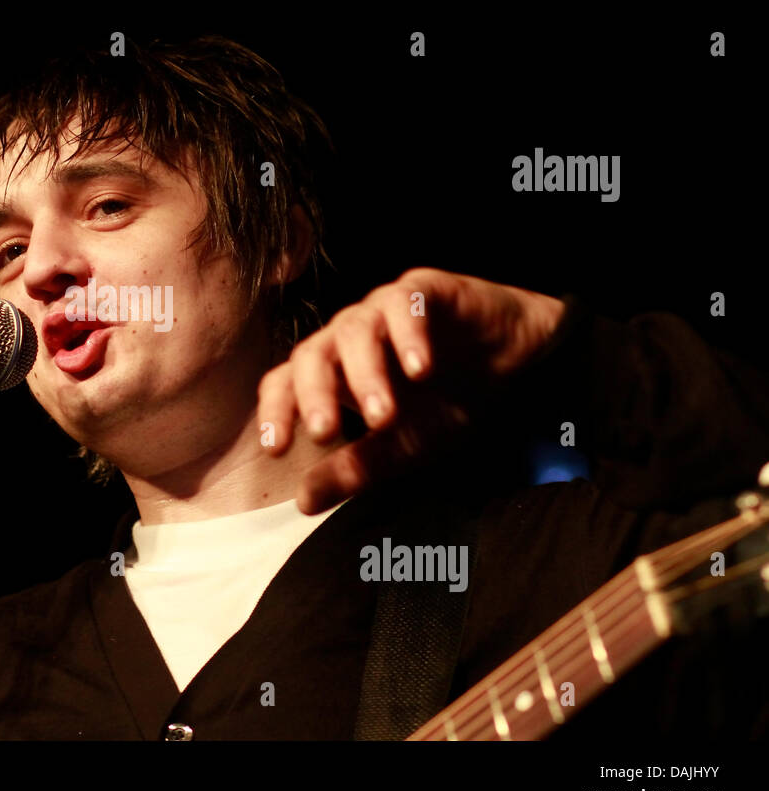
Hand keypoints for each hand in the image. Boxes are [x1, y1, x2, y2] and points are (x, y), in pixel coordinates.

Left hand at [257, 268, 565, 512]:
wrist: (516, 360)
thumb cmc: (449, 400)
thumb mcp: (404, 445)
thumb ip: (356, 469)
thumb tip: (304, 501)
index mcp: (333, 372)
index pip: (285, 383)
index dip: (275, 411)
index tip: (275, 450)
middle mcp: (349, 336)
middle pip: (312, 354)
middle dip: (314, 394)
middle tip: (324, 433)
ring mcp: (383, 309)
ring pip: (356, 328)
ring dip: (365, 373)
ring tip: (383, 416)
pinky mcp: (425, 288)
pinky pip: (405, 300)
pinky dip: (409, 333)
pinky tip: (421, 369)